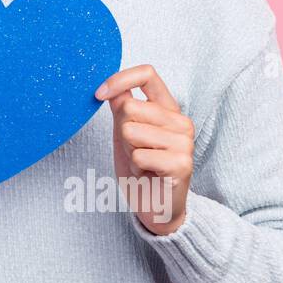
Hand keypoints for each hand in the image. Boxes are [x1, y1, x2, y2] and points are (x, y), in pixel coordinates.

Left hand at [95, 64, 193, 235]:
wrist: (156, 208)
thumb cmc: (141, 168)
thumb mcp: (126, 132)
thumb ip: (122, 107)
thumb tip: (111, 85)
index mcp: (168, 108)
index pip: (147, 74)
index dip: (119, 79)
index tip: (98, 94)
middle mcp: (181, 121)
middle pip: (130, 108)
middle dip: (122, 132)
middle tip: (135, 150)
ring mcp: (184, 142)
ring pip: (131, 131)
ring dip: (129, 151)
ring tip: (143, 163)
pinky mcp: (182, 163)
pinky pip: (138, 154)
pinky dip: (135, 167)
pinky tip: (147, 175)